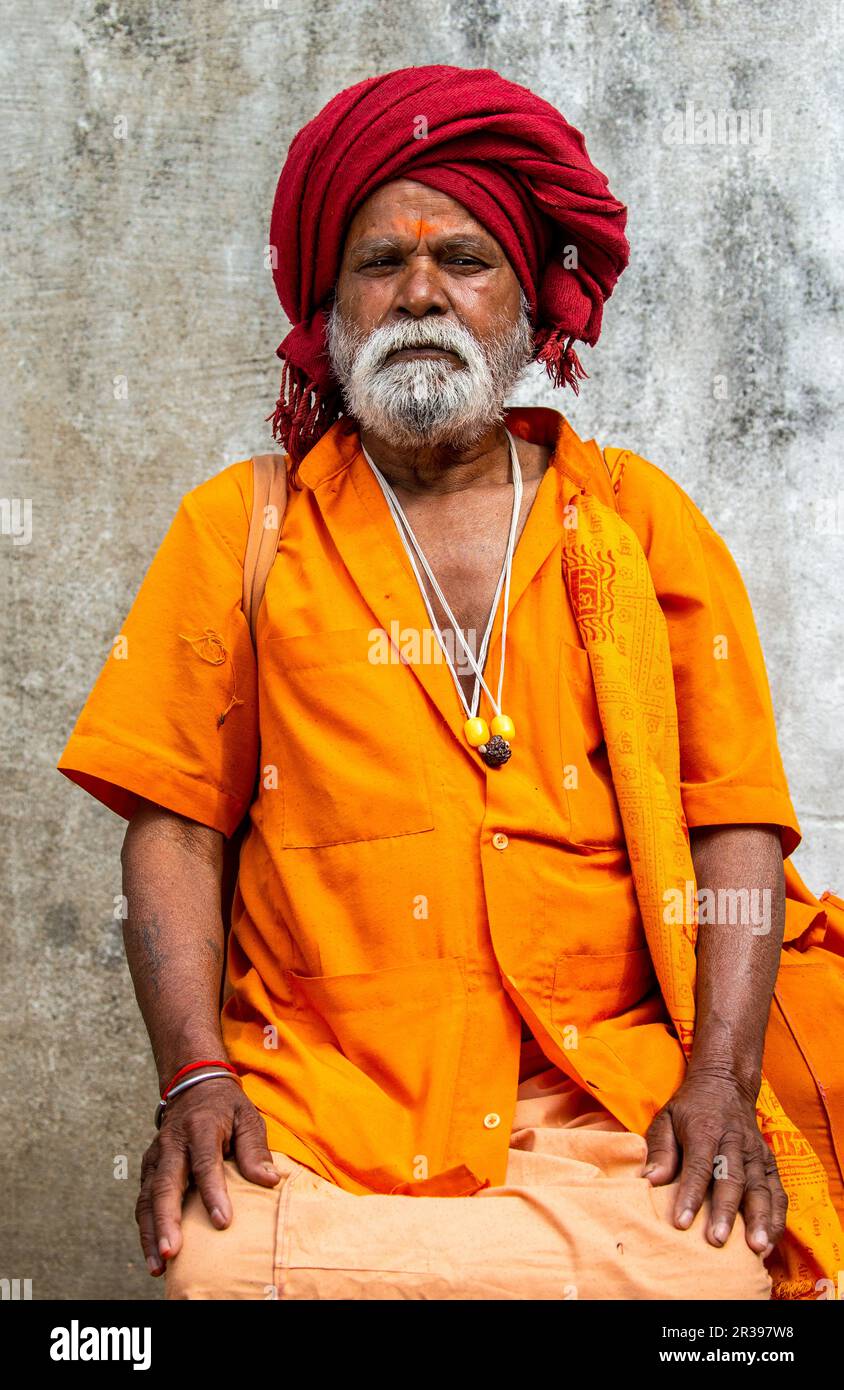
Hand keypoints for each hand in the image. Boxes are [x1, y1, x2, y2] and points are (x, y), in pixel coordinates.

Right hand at [135, 1075, 279, 1276]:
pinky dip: (146, 1228)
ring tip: (158, 1265)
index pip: (205, 1163)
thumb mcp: (248, 1117)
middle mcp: (173, 1143)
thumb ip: (255, 1149)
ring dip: (151, 1233)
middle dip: (167, 1221)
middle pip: (166, 1184)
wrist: (194, 1085)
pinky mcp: (149, 1168)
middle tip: (173, 1252)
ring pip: (147, 1198)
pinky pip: (143, 1201)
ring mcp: (156, 1156)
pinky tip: (154, 1253)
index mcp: (200, 1128)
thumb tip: (269, 1181)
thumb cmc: (226, 1107)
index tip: (223, 1222)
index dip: (213, 1193)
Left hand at [643, 1069, 787, 1255]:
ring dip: (760, 1219)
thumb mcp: (667, 1117)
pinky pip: (778, 1191)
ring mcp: (755, 1153)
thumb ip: (660, 1148)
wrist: (726, 1083)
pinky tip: (771, 1241)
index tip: (682, 1222)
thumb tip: (650, 1180)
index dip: (690, 1195)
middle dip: (725, 1211)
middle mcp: (734, 1142)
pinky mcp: (769, 1162)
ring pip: (760, 1188)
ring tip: (757, 1248)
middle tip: (718, 1240)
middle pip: (732, 1179)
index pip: (698, 1166)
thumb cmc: (690, 1107)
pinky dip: (777, 1217)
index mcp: (705, 1130)